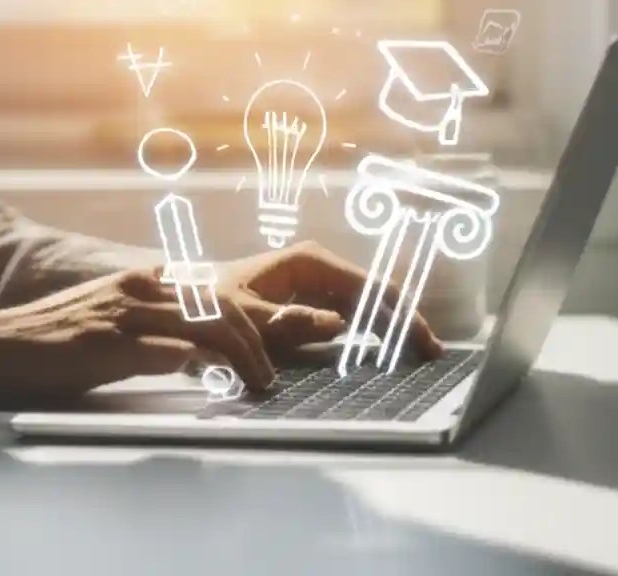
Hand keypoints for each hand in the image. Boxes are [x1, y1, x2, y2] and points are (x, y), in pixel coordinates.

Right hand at [0, 241, 440, 407]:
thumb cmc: (48, 345)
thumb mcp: (109, 328)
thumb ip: (154, 330)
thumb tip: (196, 351)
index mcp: (148, 283)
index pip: (222, 295)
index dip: (266, 317)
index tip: (301, 334)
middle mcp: (143, 288)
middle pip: (226, 305)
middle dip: (267, 337)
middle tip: (285, 370)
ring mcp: (126, 312)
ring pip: (206, 323)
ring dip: (243, 355)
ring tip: (262, 384)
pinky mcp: (107, 341)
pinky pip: (165, 348)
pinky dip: (198, 364)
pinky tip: (218, 381)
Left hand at [215, 240, 442, 365]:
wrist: (184, 298)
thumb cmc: (209, 303)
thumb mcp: (242, 316)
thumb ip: (285, 322)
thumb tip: (336, 324)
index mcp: (310, 263)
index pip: (369, 287)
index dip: (399, 314)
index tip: (421, 341)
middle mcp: (320, 267)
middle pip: (376, 293)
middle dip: (404, 320)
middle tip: (433, 353)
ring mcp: (317, 283)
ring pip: (369, 304)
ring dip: (393, 327)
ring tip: (421, 354)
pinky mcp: (312, 300)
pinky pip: (352, 314)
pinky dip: (372, 331)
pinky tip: (390, 350)